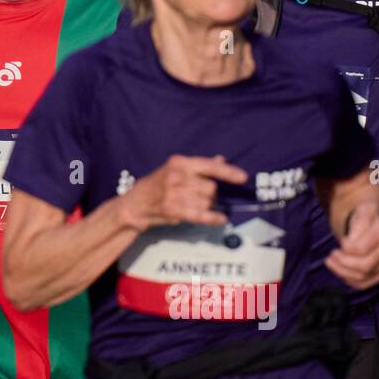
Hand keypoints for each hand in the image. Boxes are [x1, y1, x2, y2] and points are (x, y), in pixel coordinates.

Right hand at [119, 155, 248, 231]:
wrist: (135, 203)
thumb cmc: (157, 185)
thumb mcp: (175, 169)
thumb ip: (200, 166)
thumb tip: (222, 160)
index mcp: (179, 162)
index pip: (209, 166)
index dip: (228, 172)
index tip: (243, 178)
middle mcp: (177, 176)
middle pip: (211, 187)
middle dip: (212, 194)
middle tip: (204, 196)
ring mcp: (174, 194)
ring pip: (207, 202)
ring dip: (208, 206)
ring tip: (197, 205)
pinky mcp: (173, 210)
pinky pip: (201, 215)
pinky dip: (214, 218)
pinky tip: (221, 218)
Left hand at [325, 201, 378, 288]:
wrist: (373, 224)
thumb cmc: (364, 217)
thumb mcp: (360, 211)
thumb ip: (357, 223)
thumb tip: (350, 244)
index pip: (360, 249)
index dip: (345, 247)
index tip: (342, 240)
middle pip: (363, 266)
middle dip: (342, 262)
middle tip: (331, 254)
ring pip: (362, 277)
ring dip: (341, 271)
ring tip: (330, 261)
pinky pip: (363, 284)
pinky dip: (347, 278)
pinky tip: (340, 269)